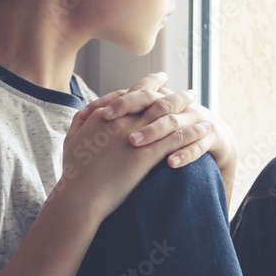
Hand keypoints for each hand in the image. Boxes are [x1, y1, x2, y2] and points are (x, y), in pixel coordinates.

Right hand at [54, 73, 217, 219]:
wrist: (79, 196)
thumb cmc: (73, 173)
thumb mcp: (70, 141)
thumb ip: (79, 123)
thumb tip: (85, 113)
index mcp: (106, 115)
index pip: (131, 93)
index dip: (147, 85)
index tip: (158, 80)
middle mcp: (123, 120)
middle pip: (154, 98)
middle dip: (174, 92)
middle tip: (188, 91)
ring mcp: (137, 135)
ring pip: (168, 114)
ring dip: (187, 107)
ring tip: (201, 107)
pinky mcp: (148, 154)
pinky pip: (177, 138)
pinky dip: (193, 132)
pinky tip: (205, 131)